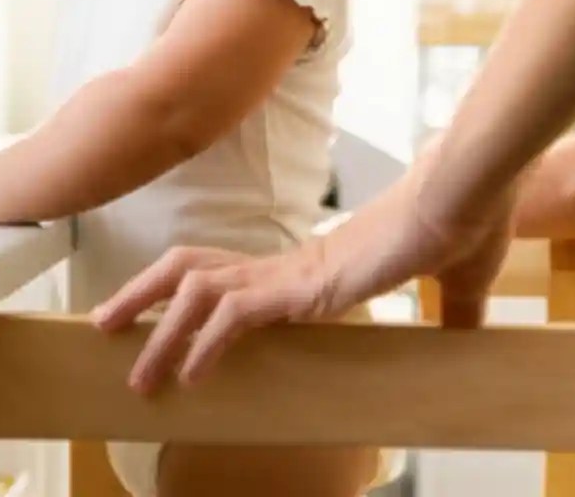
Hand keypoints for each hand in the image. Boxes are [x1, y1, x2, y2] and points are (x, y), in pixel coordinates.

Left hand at [92, 151, 517, 393]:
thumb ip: (451, 310)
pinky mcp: (306, 284)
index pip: (217, 272)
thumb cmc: (461, 227)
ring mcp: (290, 272)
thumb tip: (472, 331)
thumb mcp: (452, 285)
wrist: (472, 199)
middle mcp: (282, 265)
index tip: (149, 321)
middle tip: (102, 327)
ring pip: (195, 289)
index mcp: (301, 265)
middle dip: (138, 298)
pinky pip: (237, 313)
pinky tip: (192, 376)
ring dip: (158, 331)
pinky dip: (206, 342)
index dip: (176, 293)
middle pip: (185, 269)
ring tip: (136, 376)